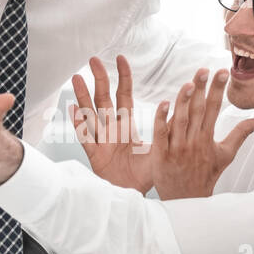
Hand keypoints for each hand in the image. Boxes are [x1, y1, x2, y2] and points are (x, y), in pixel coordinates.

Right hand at [69, 55, 152, 192]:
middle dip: (99, 79)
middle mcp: (112, 129)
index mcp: (127, 125)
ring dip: (83, 96)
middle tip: (94, 59)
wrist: (134, 195)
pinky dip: (79, 124)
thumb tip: (180, 108)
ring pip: (90, 114)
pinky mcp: (95, 155)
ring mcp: (101, 140)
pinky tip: (73, 109)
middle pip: (104, 99)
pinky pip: (85, 137)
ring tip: (77, 78)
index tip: (121, 58)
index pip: (124, 95)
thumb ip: (165, 130)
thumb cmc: (145, 174)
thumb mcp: (159, 148)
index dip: (123, 77)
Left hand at [151, 68, 253, 199]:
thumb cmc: (204, 176)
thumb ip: (240, 135)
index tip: (223, 72)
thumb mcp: (225, 155)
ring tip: (190, 83)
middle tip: (205, 70)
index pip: (215, 108)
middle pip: (199, 110)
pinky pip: (161, 133)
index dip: (219, 89)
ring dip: (185, 101)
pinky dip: (162, 119)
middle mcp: (194, 141)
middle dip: (203, 88)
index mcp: (208, 138)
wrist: (187, 201)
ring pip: (181, 119)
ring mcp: (177, 147)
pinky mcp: (161, 154)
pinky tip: (164, 103)